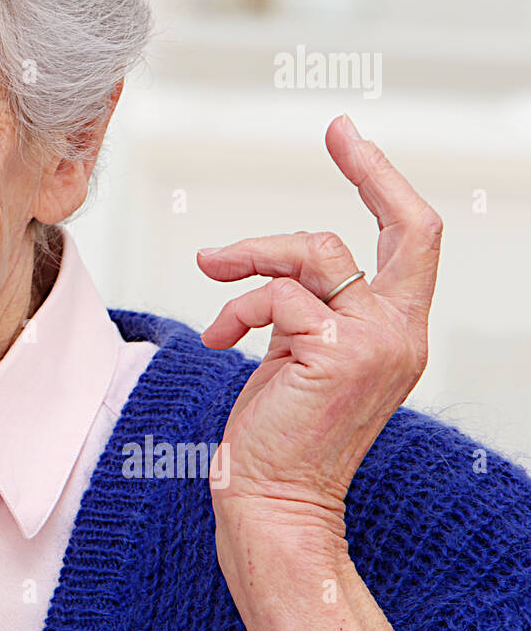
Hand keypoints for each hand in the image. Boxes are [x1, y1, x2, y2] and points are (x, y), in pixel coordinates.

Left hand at [196, 114, 442, 630]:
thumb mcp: (298, 353)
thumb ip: (302, 306)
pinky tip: (223, 339)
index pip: (415, 243)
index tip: (355, 140)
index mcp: (396, 332)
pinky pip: (275, 293)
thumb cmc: (278, 433)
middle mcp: (400, 333)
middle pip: (397, 228)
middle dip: (368, 171)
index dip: (390, 185)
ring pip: (314, 253)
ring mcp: (374, 342)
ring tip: (215, 278)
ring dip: (252, 259)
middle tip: (338, 132)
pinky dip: (237, 306)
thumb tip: (260, 265)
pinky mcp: (333, 351)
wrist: (271, 498)